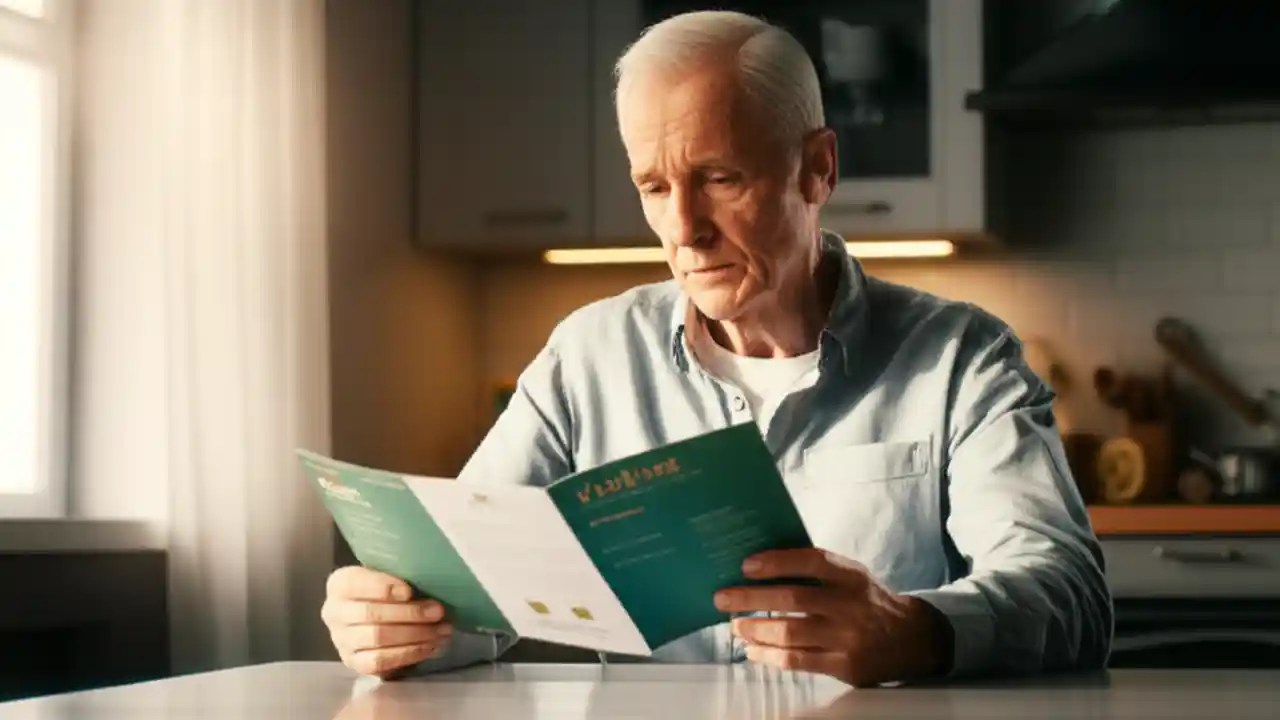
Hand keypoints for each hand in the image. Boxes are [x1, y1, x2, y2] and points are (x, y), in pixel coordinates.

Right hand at [322, 566, 453, 677]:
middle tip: (438, 612)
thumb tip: (431, 585)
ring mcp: (341, 640)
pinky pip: (380, 661)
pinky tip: (429, 646)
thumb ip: (400, 578)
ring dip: (415, 634)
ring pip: (377, 638)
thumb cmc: (386, 592)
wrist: (373, 617)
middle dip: (409, 613)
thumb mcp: (389, 576)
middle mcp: (334, 612)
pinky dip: (409, 653)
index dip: (383, 587)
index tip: (410, 591)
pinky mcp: (353, 662)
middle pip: (370, 613)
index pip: (357, 583)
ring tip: (441, 630)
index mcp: (340, 584)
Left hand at [714, 548, 952, 686]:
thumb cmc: (869, 602)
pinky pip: (798, 661)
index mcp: (852, 576)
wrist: (913, 640)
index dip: (777, 561)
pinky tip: (753, 651)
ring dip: (756, 629)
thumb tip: (763, 564)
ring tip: (735, 626)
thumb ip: (819, 571)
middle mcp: (850, 605)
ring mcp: (847, 638)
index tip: (746, 565)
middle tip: (722, 597)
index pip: (811, 561)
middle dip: (751, 598)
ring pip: (791, 632)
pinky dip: (770, 656)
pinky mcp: (844, 666)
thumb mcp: (854, 577)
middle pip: (793, 599)